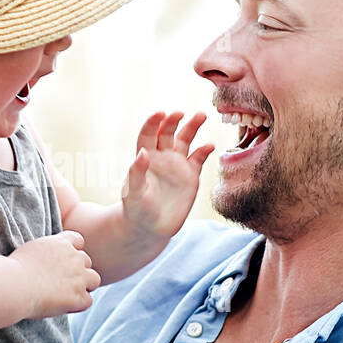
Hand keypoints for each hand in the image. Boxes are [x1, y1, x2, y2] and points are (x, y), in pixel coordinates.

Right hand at [9, 230, 101, 317]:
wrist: (14, 285)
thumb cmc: (13, 270)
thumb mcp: (30, 251)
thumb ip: (45, 253)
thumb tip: (46, 262)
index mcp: (61, 243)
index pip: (77, 240)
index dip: (72, 251)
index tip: (60, 262)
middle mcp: (74, 257)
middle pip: (86, 261)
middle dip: (76, 270)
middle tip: (58, 282)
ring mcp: (79, 277)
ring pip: (94, 279)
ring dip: (84, 286)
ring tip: (65, 294)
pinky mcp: (78, 296)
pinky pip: (87, 300)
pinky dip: (78, 304)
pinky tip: (62, 306)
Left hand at [121, 112, 214, 241]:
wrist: (150, 229)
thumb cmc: (136, 211)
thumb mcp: (133, 193)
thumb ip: (136, 173)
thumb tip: (142, 152)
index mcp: (145, 158)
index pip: (148, 134)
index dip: (153, 122)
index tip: (160, 113)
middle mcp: (162, 157)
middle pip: (168, 132)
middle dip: (173, 121)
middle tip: (180, 113)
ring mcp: (177, 165)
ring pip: (185, 140)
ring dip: (192, 127)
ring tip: (200, 115)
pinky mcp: (190, 176)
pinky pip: (198, 158)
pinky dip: (204, 150)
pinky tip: (209, 146)